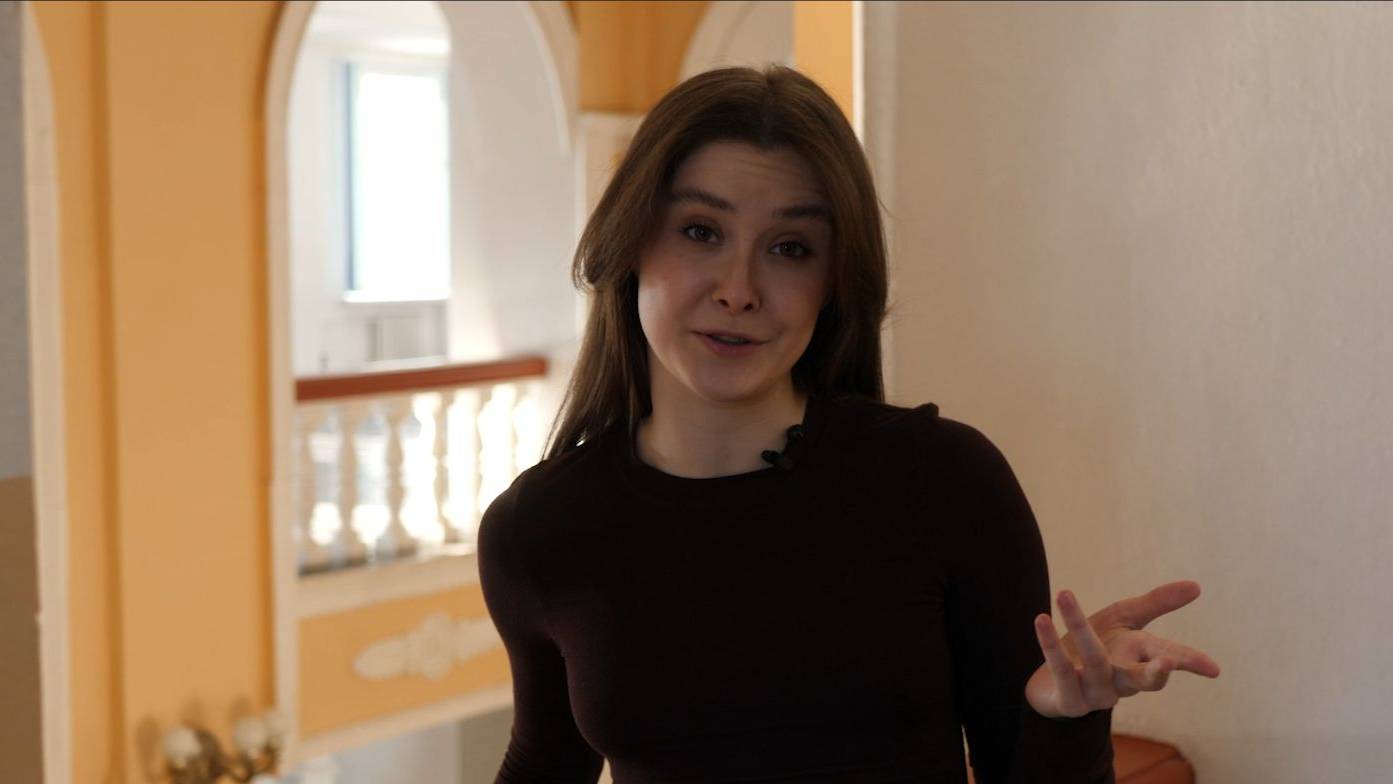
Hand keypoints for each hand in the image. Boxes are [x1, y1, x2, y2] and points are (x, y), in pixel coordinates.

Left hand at [1024, 580, 1220, 718]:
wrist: (1053, 682)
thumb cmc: (1098, 645)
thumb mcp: (1126, 619)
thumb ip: (1157, 603)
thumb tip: (1197, 586)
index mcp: (1140, 659)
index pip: (1169, 659)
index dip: (1190, 662)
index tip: (1213, 669)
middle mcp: (1123, 680)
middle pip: (1142, 678)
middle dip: (1155, 673)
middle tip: (1166, 664)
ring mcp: (1097, 692)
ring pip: (1094, 660)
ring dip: (1079, 626)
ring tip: (1064, 593)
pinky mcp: (1069, 698)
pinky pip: (1060, 669)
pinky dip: (1050, 644)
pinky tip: (1042, 619)